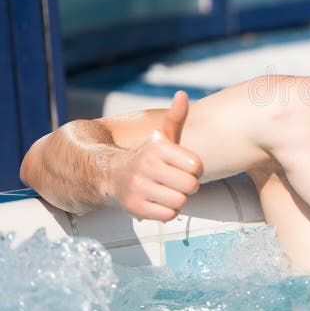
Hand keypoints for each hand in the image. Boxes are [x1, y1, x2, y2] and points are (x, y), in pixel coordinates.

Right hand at [111, 91, 202, 220]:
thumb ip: (175, 118)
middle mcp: (145, 165)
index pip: (196, 165)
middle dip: (188, 185)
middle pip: (191, 185)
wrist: (111, 177)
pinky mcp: (134, 208)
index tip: (182, 166)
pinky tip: (157, 201)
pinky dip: (167, 211)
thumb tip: (183, 94)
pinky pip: (169, 215)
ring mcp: (138, 188)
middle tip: (175, 181)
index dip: (194, 168)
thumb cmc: (147, 157)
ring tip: (165, 190)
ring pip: (180, 201)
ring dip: (177, 198)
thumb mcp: (162, 137)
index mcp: (157, 147)